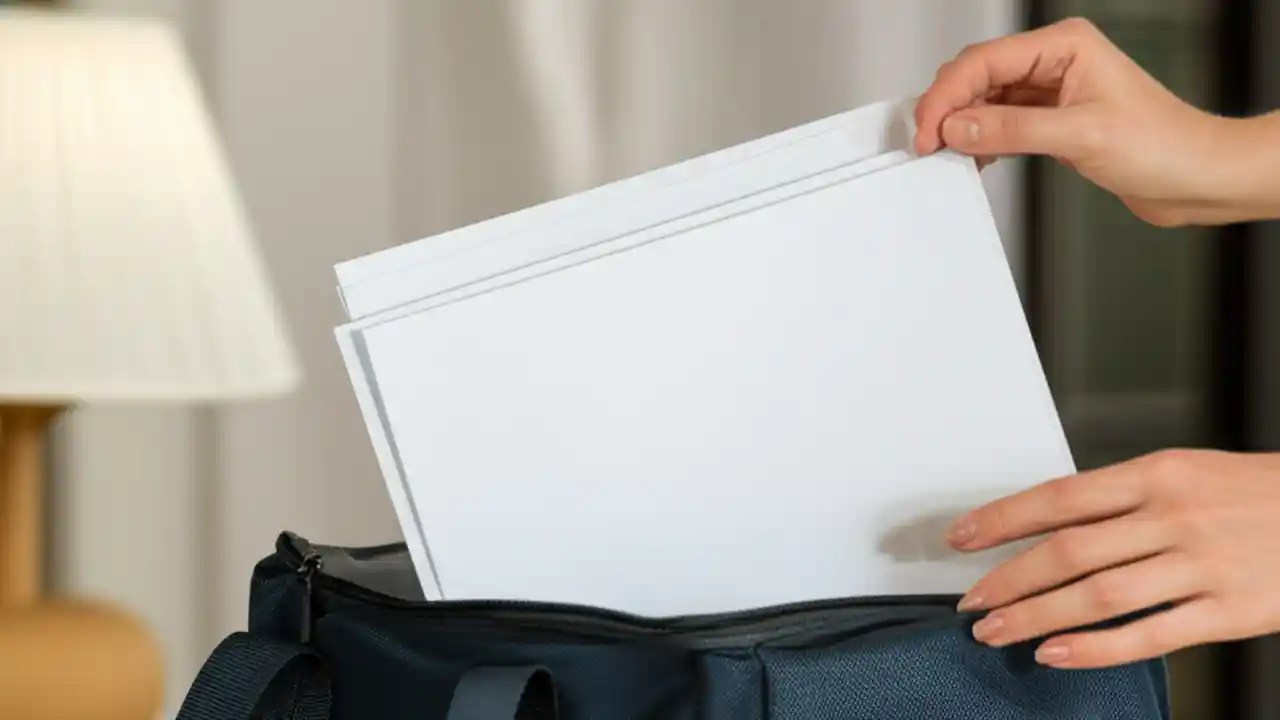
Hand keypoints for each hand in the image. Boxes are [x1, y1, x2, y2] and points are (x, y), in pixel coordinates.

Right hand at [914, 18, 1279, 225]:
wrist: (1196, 176)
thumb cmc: (1164, 144)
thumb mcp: (1080, 136)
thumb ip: (1013, 129)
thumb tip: (959, 126)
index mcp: (1065, 45)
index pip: (984, 61)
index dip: (947, 95)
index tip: (928, 130)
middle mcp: (1056, 61)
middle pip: (977, 75)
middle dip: (947, 108)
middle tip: (928, 143)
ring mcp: (1052, 91)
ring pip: (984, 100)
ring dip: (962, 126)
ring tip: (948, 153)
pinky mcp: (1052, 121)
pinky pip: (1000, 123)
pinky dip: (981, 140)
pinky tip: (976, 157)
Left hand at [947, 449, 1279, 668]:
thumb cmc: (1252, 494)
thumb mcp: (1185, 473)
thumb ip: (1122, 498)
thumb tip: (1048, 524)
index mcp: (1157, 473)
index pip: (1059, 497)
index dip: (1002, 519)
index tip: (960, 538)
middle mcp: (1174, 516)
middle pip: (1068, 551)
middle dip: (1008, 579)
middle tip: (971, 602)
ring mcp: (1202, 565)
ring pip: (1097, 596)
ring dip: (1036, 616)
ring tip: (996, 632)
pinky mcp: (1229, 612)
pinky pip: (1149, 635)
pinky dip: (1095, 649)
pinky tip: (1055, 655)